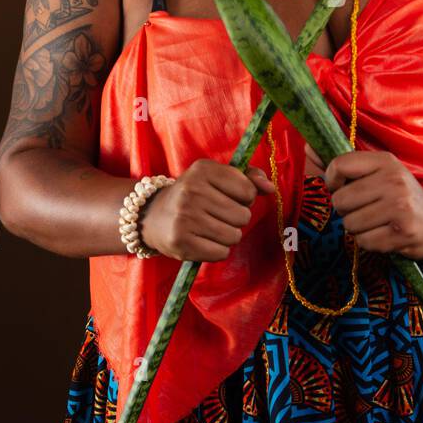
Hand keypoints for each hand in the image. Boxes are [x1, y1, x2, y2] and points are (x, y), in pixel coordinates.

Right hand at [139, 158, 275, 263]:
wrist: (152, 216)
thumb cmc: (194, 195)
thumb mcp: (216, 177)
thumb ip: (248, 178)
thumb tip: (270, 187)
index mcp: (203, 169)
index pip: (248, 190)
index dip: (244, 198)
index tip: (227, 197)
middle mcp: (192, 191)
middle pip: (243, 216)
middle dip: (235, 219)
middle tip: (215, 215)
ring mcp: (185, 217)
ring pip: (234, 236)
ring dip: (227, 236)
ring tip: (208, 228)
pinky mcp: (181, 242)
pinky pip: (221, 253)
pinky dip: (217, 250)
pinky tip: (202, 241)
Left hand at [319, 149, 422, 259]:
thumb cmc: (401, 194)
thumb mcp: (379, 172)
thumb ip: (343, 164)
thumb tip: (307, 148)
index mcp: (385, 161)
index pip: (339, 166)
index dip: (332, 181)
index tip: (341, 187)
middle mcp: (393, 181)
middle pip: (340, 200)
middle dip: (346, 210)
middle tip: (365, 209)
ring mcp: (400, 208)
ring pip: (350, 224)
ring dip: (358, 228)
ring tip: (376, 222)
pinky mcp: (403, 233)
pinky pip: (364, 242)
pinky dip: (369, 242)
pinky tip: (384, 234)